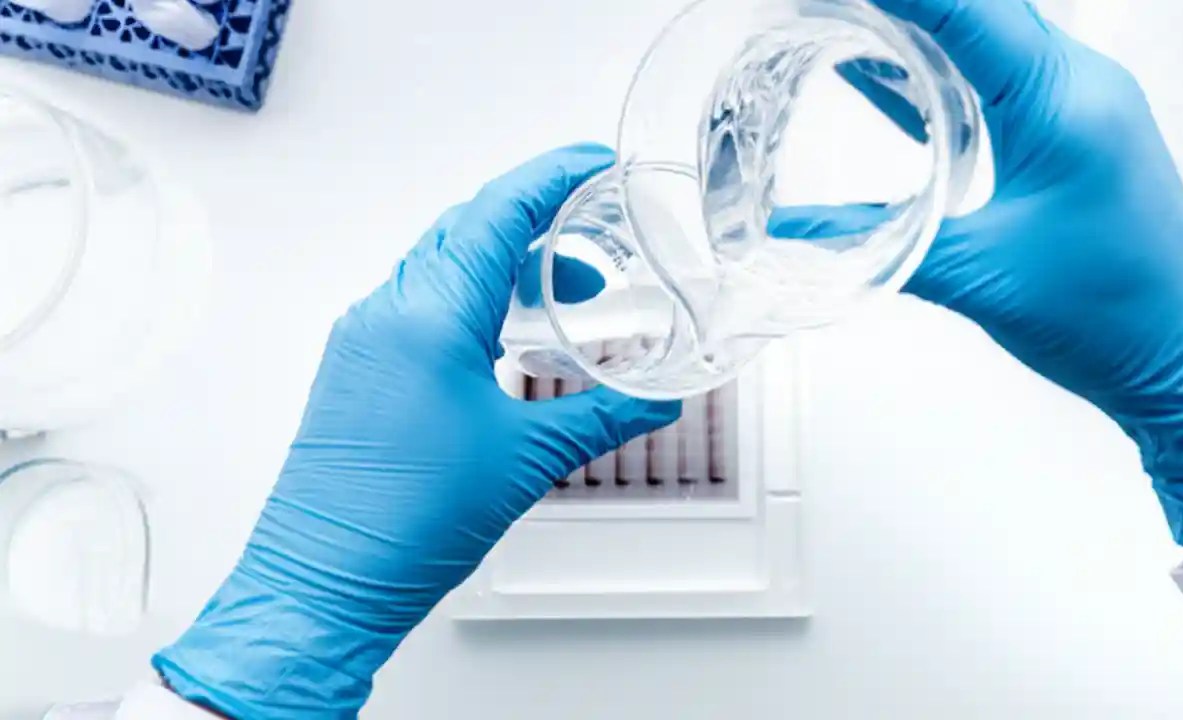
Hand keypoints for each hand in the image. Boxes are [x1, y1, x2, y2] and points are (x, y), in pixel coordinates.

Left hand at [151, 145, 680, 717]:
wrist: (323, 584)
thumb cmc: (403, 526)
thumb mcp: (525, 461)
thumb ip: (601, 417)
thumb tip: (654, 400)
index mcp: (428, 318)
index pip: (497, 212)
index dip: (552, 177)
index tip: (593, 164)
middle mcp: (386, 313)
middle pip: (467, 227)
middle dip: (536, 219)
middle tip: (593, 231)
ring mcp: (363, 338)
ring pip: (439, 263)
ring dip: (502, 261)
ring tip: (562, 292)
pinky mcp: (354, 368)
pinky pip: (415, 302)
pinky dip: (466, 296)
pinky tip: (501, 333)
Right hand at [770, 0, 1182, 557]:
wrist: (1182, 360)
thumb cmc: (1113, 316)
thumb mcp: (978, 275)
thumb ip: (874, 243)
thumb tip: (787, 231)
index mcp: (1064, 101)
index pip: (965, 13)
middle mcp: (1077, 84)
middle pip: (974, 10)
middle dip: (899, 5)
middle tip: (822, 4)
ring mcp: (1074, 106)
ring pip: (980, 37)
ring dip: (911, 26)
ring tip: (835, 18)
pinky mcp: (1062, 135)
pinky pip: (986, 79)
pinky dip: (930, 71)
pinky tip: (874, 68)